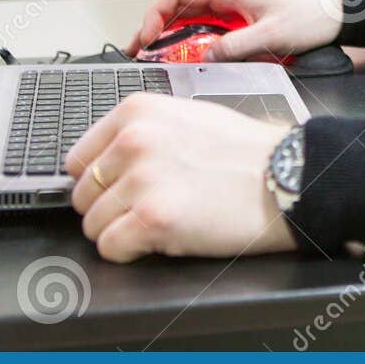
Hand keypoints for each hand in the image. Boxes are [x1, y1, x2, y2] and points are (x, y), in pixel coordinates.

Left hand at [66, 93, 297, 262]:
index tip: (119, 189)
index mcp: (137, 112)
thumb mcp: (187, 117)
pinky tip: (162, 238)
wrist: (286, 176)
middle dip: (110, 208)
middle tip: (149, 208)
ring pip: (93, 225)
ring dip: (121, 231)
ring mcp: (141, 180)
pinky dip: (130, 251)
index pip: (78, 158)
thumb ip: (142, 132)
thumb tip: (105, 161)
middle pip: (83, 194)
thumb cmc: (246, 152)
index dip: (99, 180)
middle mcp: (133, 141)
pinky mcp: (152, 219)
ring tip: (162, 221)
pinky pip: (110, 248)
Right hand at [129, 0, 343, 60]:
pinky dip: (189, 38)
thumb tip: (206, 58)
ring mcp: (232, 5)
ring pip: (189, 15)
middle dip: (154, 26)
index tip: (147, 38)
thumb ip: (236, 47)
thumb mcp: (272, 35)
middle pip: (177, 4)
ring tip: (153, 55)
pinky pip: (206, 25)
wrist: (337, 11)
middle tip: (139, 51)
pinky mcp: (240, 17)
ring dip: (169, 33)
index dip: (155, 13)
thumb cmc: (311, 14)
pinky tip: (183, 54)